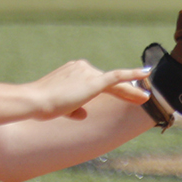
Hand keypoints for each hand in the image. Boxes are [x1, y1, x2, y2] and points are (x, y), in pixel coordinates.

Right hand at [24, 61, 152, 120]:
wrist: (33, 101)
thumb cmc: (41, 104)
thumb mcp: (59, 106)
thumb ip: (73, 108)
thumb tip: (83, 114)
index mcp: (74, 70)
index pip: (96, 81)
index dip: (110, 88)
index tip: (123, 91)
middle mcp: (83, 68)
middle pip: (108, 82)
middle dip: (125, 90)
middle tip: (141, 96)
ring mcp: (89, 73)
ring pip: (115, 84)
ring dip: (130, 93)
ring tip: (145, 98)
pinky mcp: (94, 81)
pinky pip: (117, 77)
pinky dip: (133, 75)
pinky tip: (147, 73)